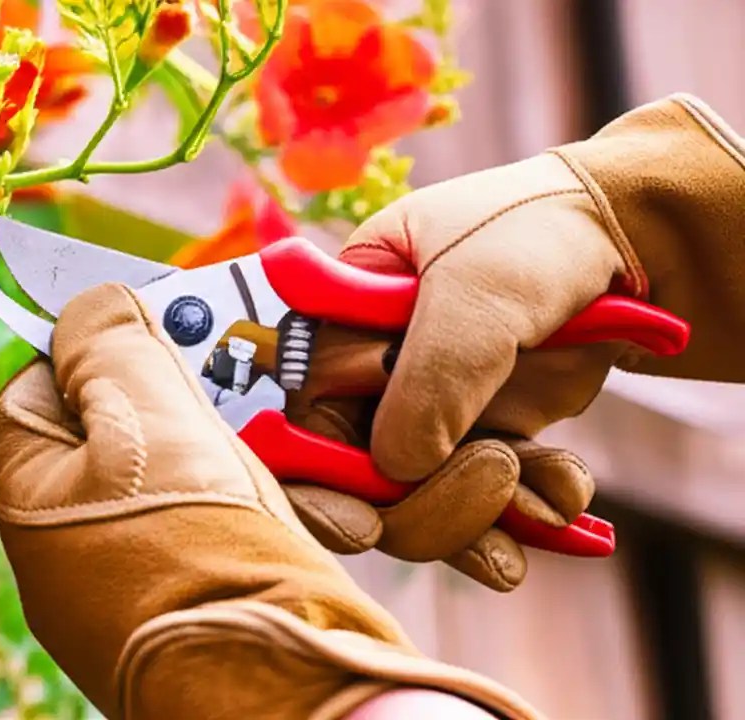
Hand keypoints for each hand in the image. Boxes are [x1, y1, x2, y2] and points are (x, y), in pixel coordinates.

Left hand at [0, 283, 540, 718]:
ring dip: (213, 444)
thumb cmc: (207, 557)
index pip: (34, 392)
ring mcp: (127, 585)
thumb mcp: (148, 426)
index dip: (85, 347)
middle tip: (219, 374)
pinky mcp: (193, 602)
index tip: (145, 327)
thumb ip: (110, 350)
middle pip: (104, 433)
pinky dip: (241, 498)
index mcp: (33, 505)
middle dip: (164, 393)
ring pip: (164, 478)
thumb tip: (88, 306)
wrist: (291, 688)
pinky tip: (282, 496)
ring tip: (261, 437)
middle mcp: (69, 552)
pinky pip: (206, 525)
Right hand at [282, 152, 642, 590]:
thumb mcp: (477, 290)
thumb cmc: (540, 230)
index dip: (319, 480)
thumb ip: (432, 379)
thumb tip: (396, 471)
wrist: (638, 234)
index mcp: (334, 324)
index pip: (299, 420)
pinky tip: (565, 497)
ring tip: (548, 492)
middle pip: (358, 479)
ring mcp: (426, 411)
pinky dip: (527, 511)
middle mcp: (366, 375)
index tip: (362, 524)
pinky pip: (487, 505)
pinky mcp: (482, 435)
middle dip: (425, 505)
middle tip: (498, 479)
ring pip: (422, 505)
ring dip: (484, 517)